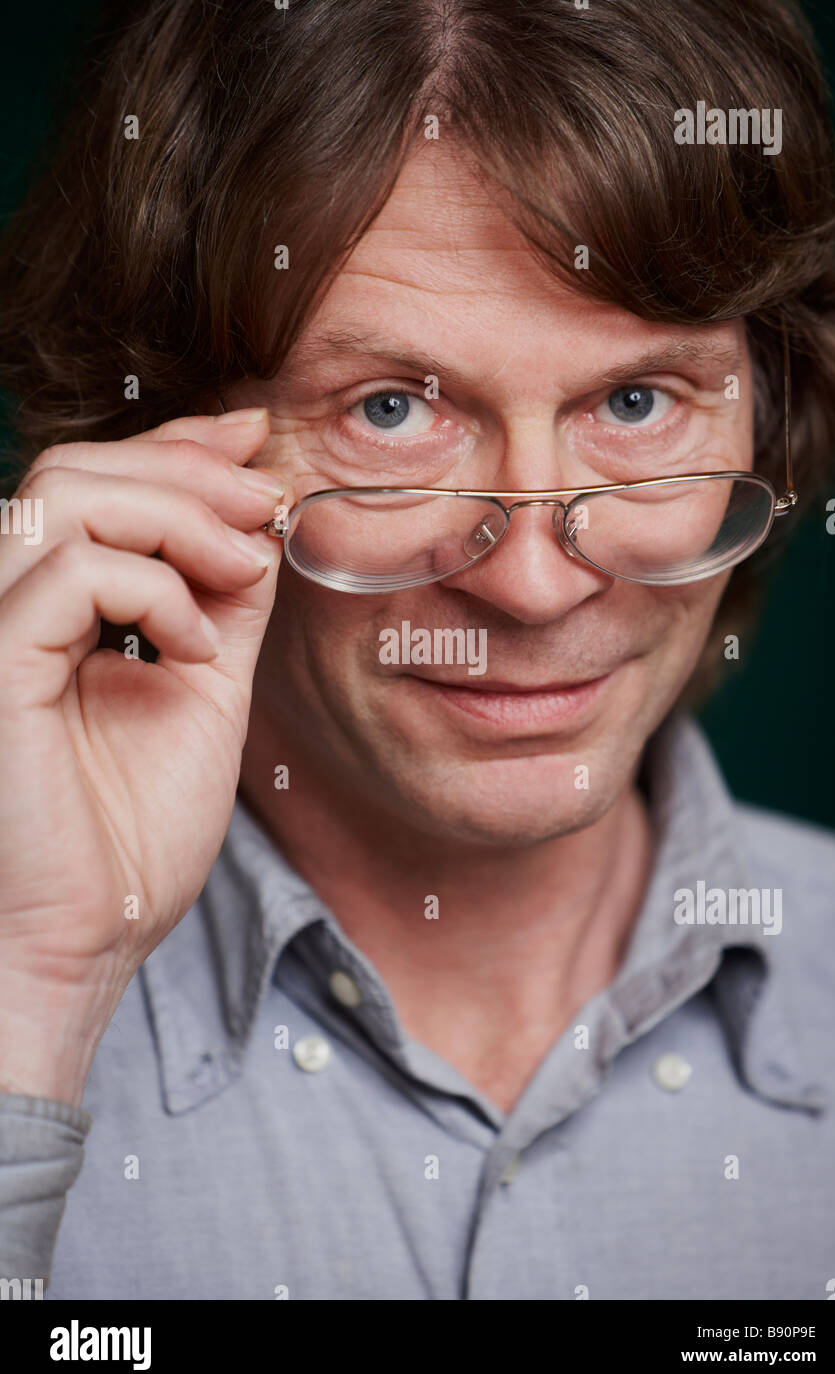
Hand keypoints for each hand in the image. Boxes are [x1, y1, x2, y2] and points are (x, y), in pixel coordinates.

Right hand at [0, 409, 286, 1103]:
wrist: (95, 935)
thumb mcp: (206, 691)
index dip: (177, 444)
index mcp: (55, 607)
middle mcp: (11, 605)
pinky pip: (69, 572)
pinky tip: (202, 647)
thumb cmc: (136, 834)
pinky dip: (156, 590)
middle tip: (268, 498)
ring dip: (179, 513)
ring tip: (245, 567)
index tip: (258, 437)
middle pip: (80, 469)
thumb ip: (224, 602)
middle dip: (188, 467)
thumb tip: (263, 518)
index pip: (101, 484)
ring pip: (67, 496)